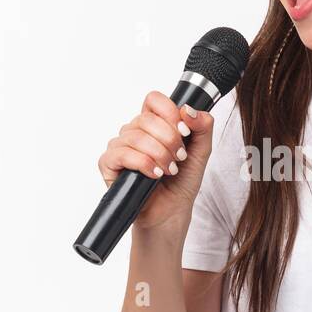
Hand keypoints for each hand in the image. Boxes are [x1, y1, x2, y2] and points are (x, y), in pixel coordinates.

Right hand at [96, 91, 215, 232]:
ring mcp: (119, 147)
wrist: (171, 211)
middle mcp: (134, 131)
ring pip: (136, 136)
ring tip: (169, 170)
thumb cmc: (182, 182)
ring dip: (159, 154)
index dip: (169, 112)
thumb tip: (189, 110)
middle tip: (179, 158)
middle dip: (169, 140)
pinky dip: (143, 163)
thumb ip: (203, 126)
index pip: (154, 100)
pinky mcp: (108, 164)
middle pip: (147, 119)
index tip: (184, 131)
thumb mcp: (201, 151)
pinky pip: (121, 154)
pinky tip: (154, 174)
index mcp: (153, 123)